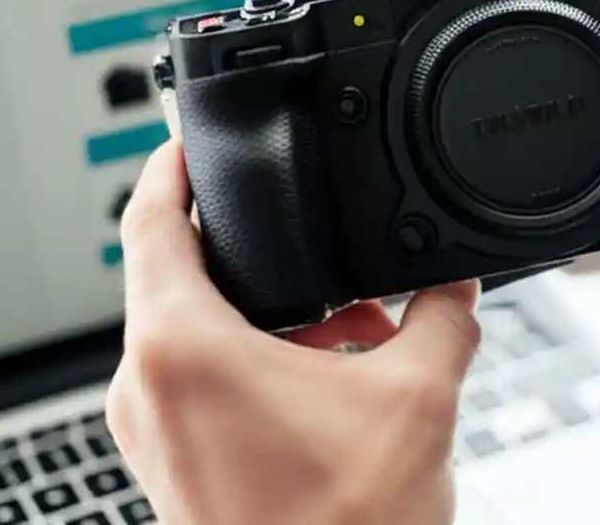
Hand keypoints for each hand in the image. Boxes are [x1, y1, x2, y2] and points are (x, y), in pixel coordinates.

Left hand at [106, 140, 480, 524]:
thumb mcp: (419, 400)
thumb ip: (444, 316)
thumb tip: (454, 280)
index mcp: (180, 349)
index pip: (146, 220)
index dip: (168, 165)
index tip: (187, 135)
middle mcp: (146, 387)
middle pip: (183, 278)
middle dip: (265, 257)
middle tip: (331, 257)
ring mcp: (152, 432)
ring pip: (200, 334)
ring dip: (272, 316)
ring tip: (357, 331)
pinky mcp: (171, 464)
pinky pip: (203, 382)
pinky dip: (259, 362)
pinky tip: (333, 381)